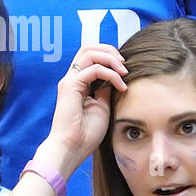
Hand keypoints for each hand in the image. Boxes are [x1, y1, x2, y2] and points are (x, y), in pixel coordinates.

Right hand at [36, 45, 127, 177]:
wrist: (72, 148)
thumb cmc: (86, 134)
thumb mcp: (102, 107)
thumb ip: (106, 91)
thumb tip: (116, 79)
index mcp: (78, 83)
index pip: (91, 57)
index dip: (109, 57)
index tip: (125, 69)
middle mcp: (72, 78)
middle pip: (88, 48)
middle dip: (109, 50)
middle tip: (124, 64)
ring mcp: (69, 80)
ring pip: (89, 52)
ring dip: (110, 58)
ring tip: (124, 72)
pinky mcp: (70, 86)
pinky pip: (93, 69)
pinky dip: (110, 74)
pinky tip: (120, 85)